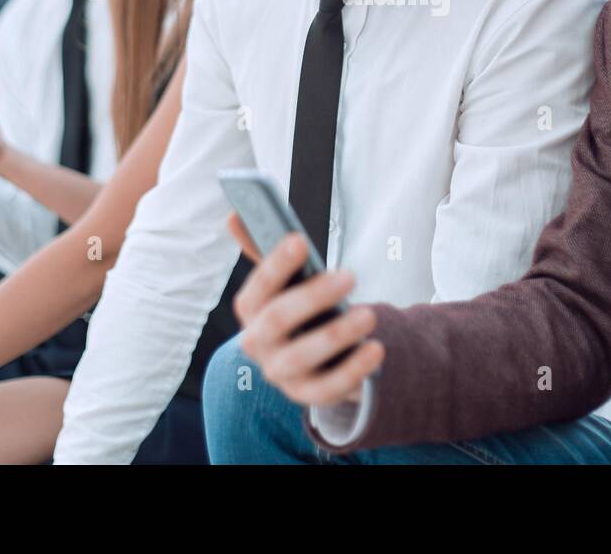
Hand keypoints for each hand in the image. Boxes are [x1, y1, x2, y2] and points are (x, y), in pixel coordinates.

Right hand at [228, 214, 384, 408]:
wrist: (316, 355)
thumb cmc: (302, 306)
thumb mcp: (286, 281)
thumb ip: (265, 250)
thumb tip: (234, 216)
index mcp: (249, 310)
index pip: (257, 287)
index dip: (276, 264)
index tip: (300, 239)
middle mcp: (257, 343)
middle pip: (278, 320)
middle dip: (313, 296)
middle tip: (349, 276)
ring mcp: (280, 373)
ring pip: (302, 356)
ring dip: (337, 334)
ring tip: (371, 314)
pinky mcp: (306, 395)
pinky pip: (328, 388)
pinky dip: (353, 369)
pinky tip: (376, 349)